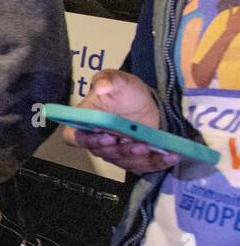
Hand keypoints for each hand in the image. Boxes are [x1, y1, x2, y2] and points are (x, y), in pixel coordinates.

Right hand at [61, 69, 178, 173]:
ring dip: (138, 158)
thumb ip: (106, 80)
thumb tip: (100, 86)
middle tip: (136, 143)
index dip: (86, 141)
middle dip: (120, 150)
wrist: (146, 101)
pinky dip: (157, 163)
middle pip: (102, 152)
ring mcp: (115, 151)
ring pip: (122, 161)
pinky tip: (171, 156)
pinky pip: (142, 166)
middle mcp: (97, 139)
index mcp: (85, 121)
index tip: (105, 136)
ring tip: (152, 147)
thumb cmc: (125, 90)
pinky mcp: (134, 158)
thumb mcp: (117, 80)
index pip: (74, 137)